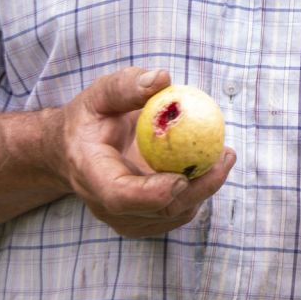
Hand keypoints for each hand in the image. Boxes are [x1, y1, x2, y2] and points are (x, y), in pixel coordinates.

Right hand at [57, 67, 234, 237]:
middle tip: (226, 156)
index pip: (119, 195)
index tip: (182, 176)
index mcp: (90, 174)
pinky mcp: (144, 221)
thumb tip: (163, 78)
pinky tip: (208, 163)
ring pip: (174, 213)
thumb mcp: (98, 95)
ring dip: (205, 187)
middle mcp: (105, 205)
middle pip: (158, 210)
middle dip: (198, 188)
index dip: (152, 193)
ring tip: (224, 154)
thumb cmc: (90, 119)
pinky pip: (179, 211)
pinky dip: (198, 190)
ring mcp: (125, 219)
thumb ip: (126, 86)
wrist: (75, 151)